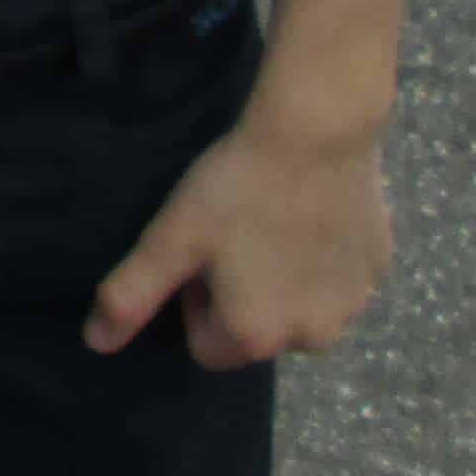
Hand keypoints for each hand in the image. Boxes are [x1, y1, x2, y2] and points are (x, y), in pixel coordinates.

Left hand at [85, 108, 392, 371]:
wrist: (317, 130)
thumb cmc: (236, 186)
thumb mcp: (171, 238)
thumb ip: (130, 296)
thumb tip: (96, 344)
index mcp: (258, 336)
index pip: (206, 346)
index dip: (195, 301)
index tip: (202, 253)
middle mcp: (313, 338)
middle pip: (256, 333)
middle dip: (240, 297)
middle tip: (234, 235)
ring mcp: (354, 305)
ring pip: (298, 309)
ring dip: (282, 282)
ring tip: (271, 223)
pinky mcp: (379, 270)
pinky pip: (336, 281)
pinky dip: (320, 261)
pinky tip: (308, 215)